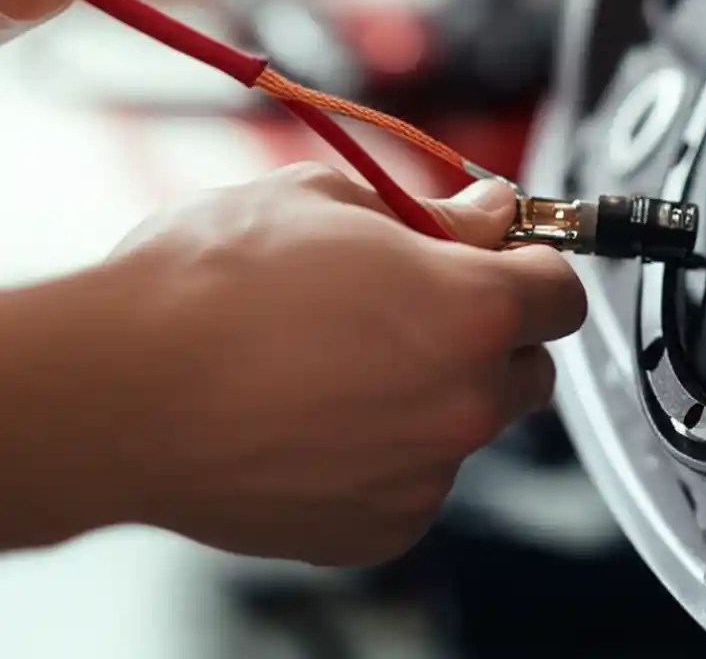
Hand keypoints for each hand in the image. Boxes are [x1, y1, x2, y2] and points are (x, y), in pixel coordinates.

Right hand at [100, 164, 585, 564]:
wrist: (118, 393)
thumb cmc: (208, 289)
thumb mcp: (325, 201)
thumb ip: (432, 213)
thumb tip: (486, 213)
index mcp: (474, 309)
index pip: (563, 293)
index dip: (533, 270)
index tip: (503, 263)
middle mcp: (469, 400)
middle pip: (528, 368)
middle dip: (491, 337)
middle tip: (415, 312)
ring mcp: (428, 473)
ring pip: (466, 427)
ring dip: (432, 397)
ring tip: (341, 369)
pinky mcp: (383, 528)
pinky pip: (414, 482)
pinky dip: (387, 456)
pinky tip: (319, 423)